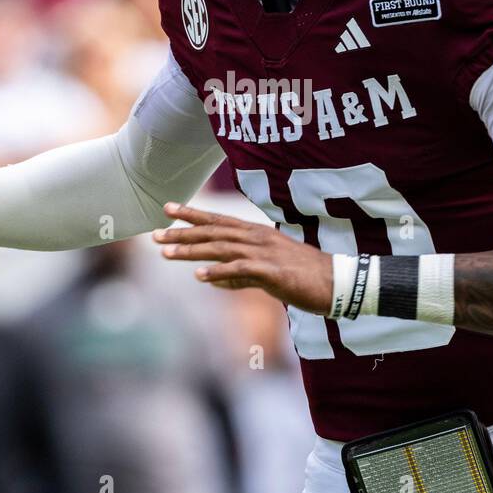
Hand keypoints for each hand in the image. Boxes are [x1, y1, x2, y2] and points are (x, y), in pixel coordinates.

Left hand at [152, 202, 332, 313]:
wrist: (338, 282)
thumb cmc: (305, 278)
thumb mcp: (268, 274)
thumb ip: (240, 275)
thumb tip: (215, 279)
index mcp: (257, 234)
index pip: (219, 221)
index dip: (192, 215)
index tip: (167, 209)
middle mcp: (258, 238)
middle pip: (214, 232)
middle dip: (182, 232)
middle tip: (154, 233)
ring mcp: (265, 253)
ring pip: (221, 248)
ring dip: (192, 250)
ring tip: (166, 252)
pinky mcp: (273, 272)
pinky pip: (241, 270)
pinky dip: (219, 272)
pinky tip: (200, 276)